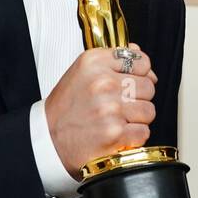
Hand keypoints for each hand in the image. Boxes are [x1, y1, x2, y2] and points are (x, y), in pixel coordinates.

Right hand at [43, 42, 157, 178]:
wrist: (48, 138)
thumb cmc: (67, 107)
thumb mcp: (83, 71)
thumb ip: (114, 60)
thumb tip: (143, 60)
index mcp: (94, 63)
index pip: (142, 61)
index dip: (139, 74)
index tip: (129, 82)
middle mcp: (103, 83)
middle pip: (148, 87)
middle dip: (138, 98)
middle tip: (119, 105)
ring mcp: (110, 109)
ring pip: (149, 111)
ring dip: (136, 119)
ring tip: (116, 120)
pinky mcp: (115, 134)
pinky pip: (143, 132)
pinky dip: (133, 137)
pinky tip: (116, 134)